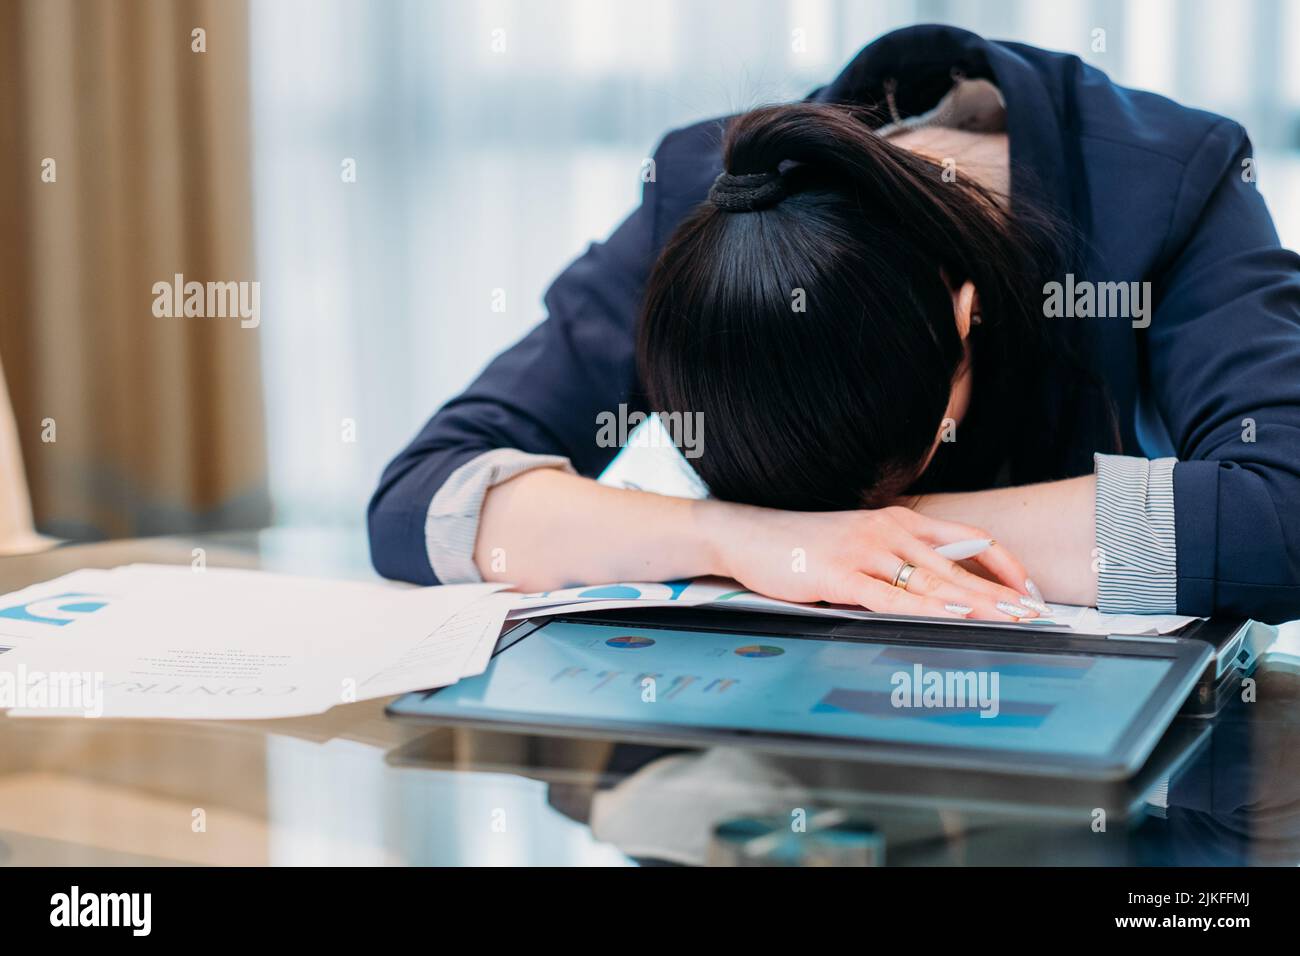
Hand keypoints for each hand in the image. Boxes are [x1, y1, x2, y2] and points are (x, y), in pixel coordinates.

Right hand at [706, 502, 1043, 620]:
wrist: (748, 534)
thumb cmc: (803, 544)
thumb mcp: (860, 542)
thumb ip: (897, 557)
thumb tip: (940, 586)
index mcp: (899, 519)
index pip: (967, 539)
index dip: (1004, 564)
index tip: (1029, 589)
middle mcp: (888, 529)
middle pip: (957, 565)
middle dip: (1001, 591)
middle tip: (1038, 612)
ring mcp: (864, 550)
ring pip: (932, 581)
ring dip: (976, 602)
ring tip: (1011, 618)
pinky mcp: (840, 574)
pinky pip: (891, 596)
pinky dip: (926, 608)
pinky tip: (952, 617)